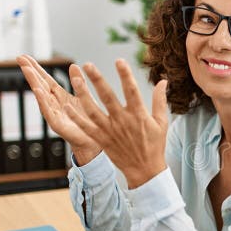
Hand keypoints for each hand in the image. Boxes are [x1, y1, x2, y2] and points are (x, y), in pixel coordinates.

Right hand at [17, 55, 101, 164]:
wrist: (94, 143)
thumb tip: (73, 65)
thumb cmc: (88, 121)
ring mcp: (54, 115)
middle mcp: (54, 105)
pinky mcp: (58, 125)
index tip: (25, 57)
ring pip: (42, 97)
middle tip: (20, 58)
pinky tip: (38, 91)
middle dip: (30, 72)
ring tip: (28, 71)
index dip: (36, 69)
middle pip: (40, 85)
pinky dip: (43, 101)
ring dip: (34, 83)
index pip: (46, 80)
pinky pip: (49, 112)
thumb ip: (78, 82)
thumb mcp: (83, 97)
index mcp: (60, 97)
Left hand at [67, 59, 168, 188]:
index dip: (125, 75)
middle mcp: (122, 121)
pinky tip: (68, 107)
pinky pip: (86, 127)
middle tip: (87, 65)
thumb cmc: (154, 145)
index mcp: (138, 115)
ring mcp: (110, 130)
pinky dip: (77, 118)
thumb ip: (160, 101)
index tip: (119, 60)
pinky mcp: (102, 139)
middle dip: (97, 80)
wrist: (144, 170)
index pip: (131, 90)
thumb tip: (163, 81)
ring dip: (83, 94)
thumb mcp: (161, 122)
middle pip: (107, 96)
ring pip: (93, 109)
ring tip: (74, 80)